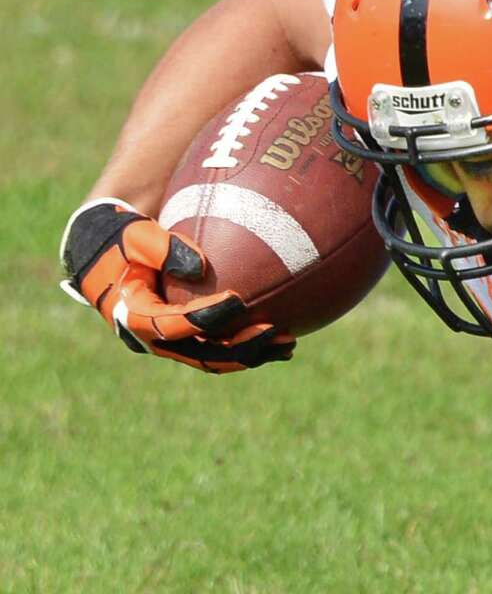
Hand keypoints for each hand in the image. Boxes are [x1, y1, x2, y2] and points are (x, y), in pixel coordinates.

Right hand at [59, 198, 293, 372]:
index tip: (239, 300)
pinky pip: (219, 347)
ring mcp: (170, 342)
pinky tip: (283, 337)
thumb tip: (201, 266)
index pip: (174, 324)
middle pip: (202, 355)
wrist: (101, 253)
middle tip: (274, 332)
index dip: (207, 317)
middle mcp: (152, 339)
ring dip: (252, 353)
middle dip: (241, 348)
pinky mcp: (185, 338)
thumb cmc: (119, 237)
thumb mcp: (134, 235)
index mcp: (133, 318)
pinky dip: (248, 345)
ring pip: (216, 358)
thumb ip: (164, 247)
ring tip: (289, 344)